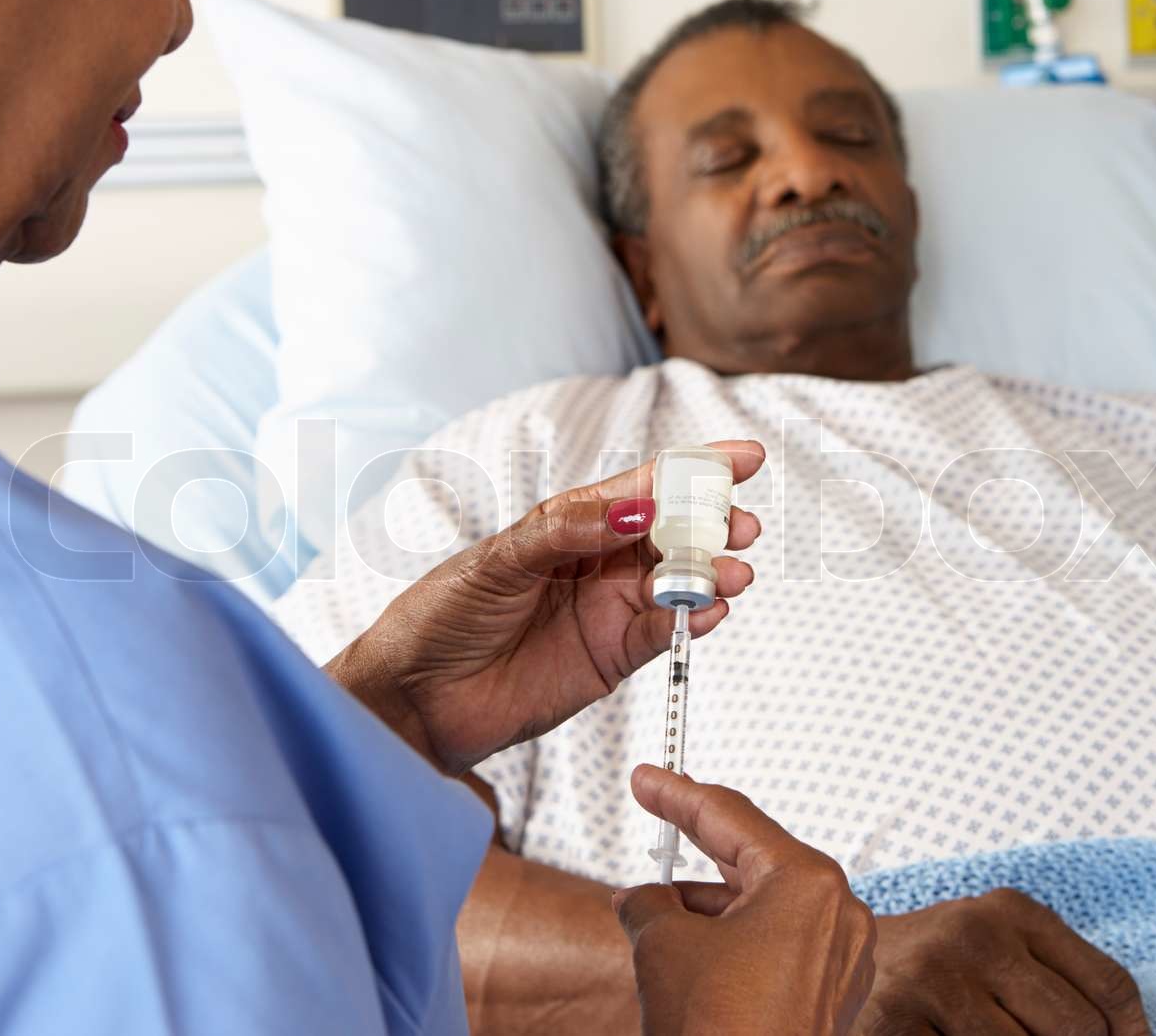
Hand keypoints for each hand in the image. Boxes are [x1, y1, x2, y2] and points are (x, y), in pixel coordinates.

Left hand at [327, 441, 764, 773]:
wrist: (415, 698)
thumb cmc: (440, 616)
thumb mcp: (498, 561)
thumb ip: (568, 532)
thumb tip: (635, 507)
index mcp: (569, 524)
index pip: (643, 487)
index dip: (694, 470)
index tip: (740, 458)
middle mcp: (597, 562)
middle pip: (673, 533)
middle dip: (714, 524)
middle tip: (740, 525)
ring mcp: (608, 609)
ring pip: (678, 582)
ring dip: (710, 573)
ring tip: (732, 571)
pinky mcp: (611, 656)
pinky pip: (663, 631)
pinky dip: (692, 619)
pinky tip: (711, 609)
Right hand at [614, 765, 877, 1035]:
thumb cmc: (723, 1032)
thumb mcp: (663, 943)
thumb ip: (651, 901)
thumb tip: (644, 899)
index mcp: (808, 883)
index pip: (730, 816)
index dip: (677, 794)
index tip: (649, 778)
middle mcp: (838, 914)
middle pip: (752, 858)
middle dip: (693, 851)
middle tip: (656, 817)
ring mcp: (840, 958)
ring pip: (763, 904)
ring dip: (707, 904)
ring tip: (653, 915)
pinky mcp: (830, 994)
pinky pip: (777, 943)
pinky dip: (733, 938)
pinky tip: (688, 948)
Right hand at [853, 889, 1149, 1034]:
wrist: (833, 952)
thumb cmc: (939, 966)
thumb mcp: (999, 949)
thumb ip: (1058, 980)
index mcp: (1013, 911)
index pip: (1110, 987)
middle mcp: (975, 934)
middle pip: (1078, 1029)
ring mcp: (934, 977)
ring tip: (984, 1031)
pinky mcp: (895, 1017)